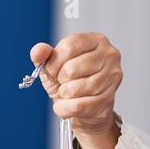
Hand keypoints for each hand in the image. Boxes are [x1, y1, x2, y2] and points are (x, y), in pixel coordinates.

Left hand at [29, 33, 122, 148]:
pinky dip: (64, 109)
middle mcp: (109, 55)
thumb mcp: (54, 64)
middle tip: (63, 82)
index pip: (68, 47)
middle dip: (59, 79)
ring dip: (63, 94)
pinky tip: (66, 106)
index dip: (54, 62)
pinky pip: (77, 106)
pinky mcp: (108, 99)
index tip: (53, 69)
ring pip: (74, 89)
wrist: (86, 107)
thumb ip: (44, 55)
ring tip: (67, 93)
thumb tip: (38, 52)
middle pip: (71, 69)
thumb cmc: (72, 81)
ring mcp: (112, 77)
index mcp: (96, 40)